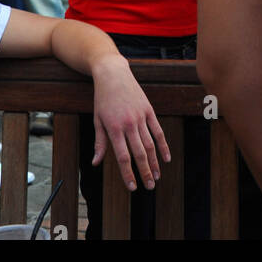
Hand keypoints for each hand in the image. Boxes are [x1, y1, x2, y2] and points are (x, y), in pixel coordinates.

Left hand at [91, 54, 170, 191]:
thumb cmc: (102, 99)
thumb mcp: (97, 120)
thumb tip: (95, 163)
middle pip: (139, 153)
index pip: (123, 157)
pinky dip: (163, 145)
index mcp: (114, 128)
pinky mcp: (149, 110)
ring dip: (155, 162)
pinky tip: (166, 158)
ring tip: (157, 176)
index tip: (133, 187)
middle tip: (149, 187)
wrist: (113, 74)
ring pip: (150, 144)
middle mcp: (129, 124)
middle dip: (145, 172)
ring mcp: (140, 116)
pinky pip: (158, 131)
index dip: (128, 173)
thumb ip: (100, 143)